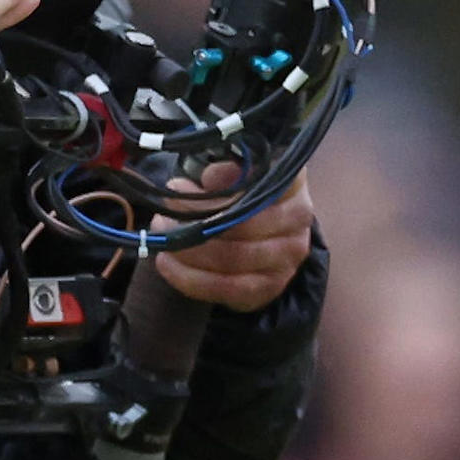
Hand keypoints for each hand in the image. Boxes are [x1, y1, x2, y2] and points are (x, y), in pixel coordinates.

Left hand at [151, 165, 318, 313]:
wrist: (268, 242)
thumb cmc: (245, 200)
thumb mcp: (235, 176)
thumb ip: (226, 171)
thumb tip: (210, 176)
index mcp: (291, 183)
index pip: (257, 184)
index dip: (215, 189)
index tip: (176, 188)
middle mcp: (298, 219)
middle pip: (241, 224)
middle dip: (194, 223)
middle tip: (161, 219)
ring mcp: (288, 257)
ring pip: (232, 258)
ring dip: (189, 252)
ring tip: (164, 242)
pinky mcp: (270, 287)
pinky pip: (227, 287)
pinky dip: (191, 278)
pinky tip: (169, 266)